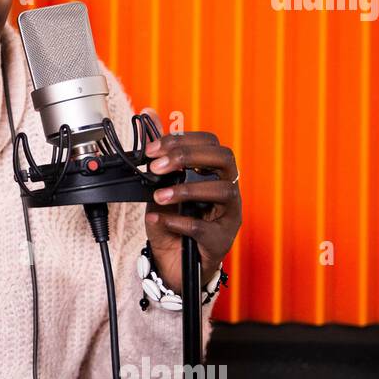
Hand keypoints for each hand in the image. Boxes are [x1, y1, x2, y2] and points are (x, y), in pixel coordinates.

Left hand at [140, 108, 240, 295]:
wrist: (171, 264)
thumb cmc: (171, 222)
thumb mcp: (159, 186)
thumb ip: (159, 155)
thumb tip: (149, 114)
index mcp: (213, 173)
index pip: (210, 143)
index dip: (183, 140)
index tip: (153, 149)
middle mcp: (227, 189)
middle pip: (224, 159)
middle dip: (190, 156)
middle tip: (158, 166)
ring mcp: (229, 215)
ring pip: (223, 191)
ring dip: (187, 190)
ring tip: (160, 197)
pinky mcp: (222, 240)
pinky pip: (204, 227)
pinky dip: (179, 221)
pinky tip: (162, 220)